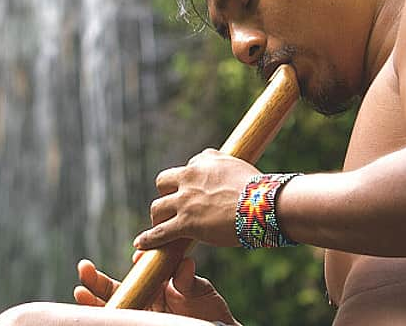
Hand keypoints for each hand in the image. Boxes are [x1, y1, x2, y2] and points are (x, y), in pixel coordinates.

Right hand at [73, 253, 238, 323]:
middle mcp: (145, 298)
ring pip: (112, 306)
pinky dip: (102, 315)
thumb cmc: (207, 310)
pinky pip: (118, 319)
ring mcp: (141, 312)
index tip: (134, 259)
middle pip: (115, 289)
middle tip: (84, 269)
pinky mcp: (138, 322)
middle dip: (96, 281)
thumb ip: (188, 279)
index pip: (136, 274)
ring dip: (93, 299)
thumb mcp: (199, 290)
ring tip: (79, 291)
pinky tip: (89, 309)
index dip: (131, 266)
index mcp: (156, 284)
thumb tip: (185, 264)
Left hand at [134, 149, 258, 249]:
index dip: (189, 182)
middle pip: (163, 182)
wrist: (264, 205)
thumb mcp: (239, 166)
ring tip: (161, 226)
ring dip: (158, 217)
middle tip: (173, 207)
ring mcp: (186, 201)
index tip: (193, 193)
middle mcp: (190, 176)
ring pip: (158, 207)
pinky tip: (140, 243)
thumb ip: (225, 165)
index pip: (188, 168)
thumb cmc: (260, 190)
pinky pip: (160, 232)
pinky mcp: (186, 223)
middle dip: (166, 194)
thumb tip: (224, 168)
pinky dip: (149, 238)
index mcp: (204, 161)